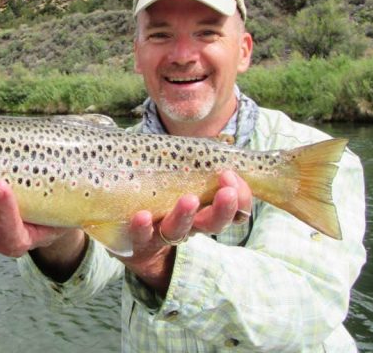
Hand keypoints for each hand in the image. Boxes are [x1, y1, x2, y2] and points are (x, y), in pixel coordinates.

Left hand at [119, 170, 251, 294]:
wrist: (131, 235)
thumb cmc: (163, 196)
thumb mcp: (184, 175)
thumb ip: (197, 160)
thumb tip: (214, 132)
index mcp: (206, 210)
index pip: (235, 210)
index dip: (240, 197)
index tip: (231, 174)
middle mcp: (189, 225)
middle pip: (213, 223)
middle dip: (223, 208)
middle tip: (226, 192)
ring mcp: (163, 234)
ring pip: (179, 230)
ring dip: (185, 215)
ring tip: (189, 199)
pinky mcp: (138, 241)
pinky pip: (141, 237)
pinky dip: (142, 228)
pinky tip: (143, 216)